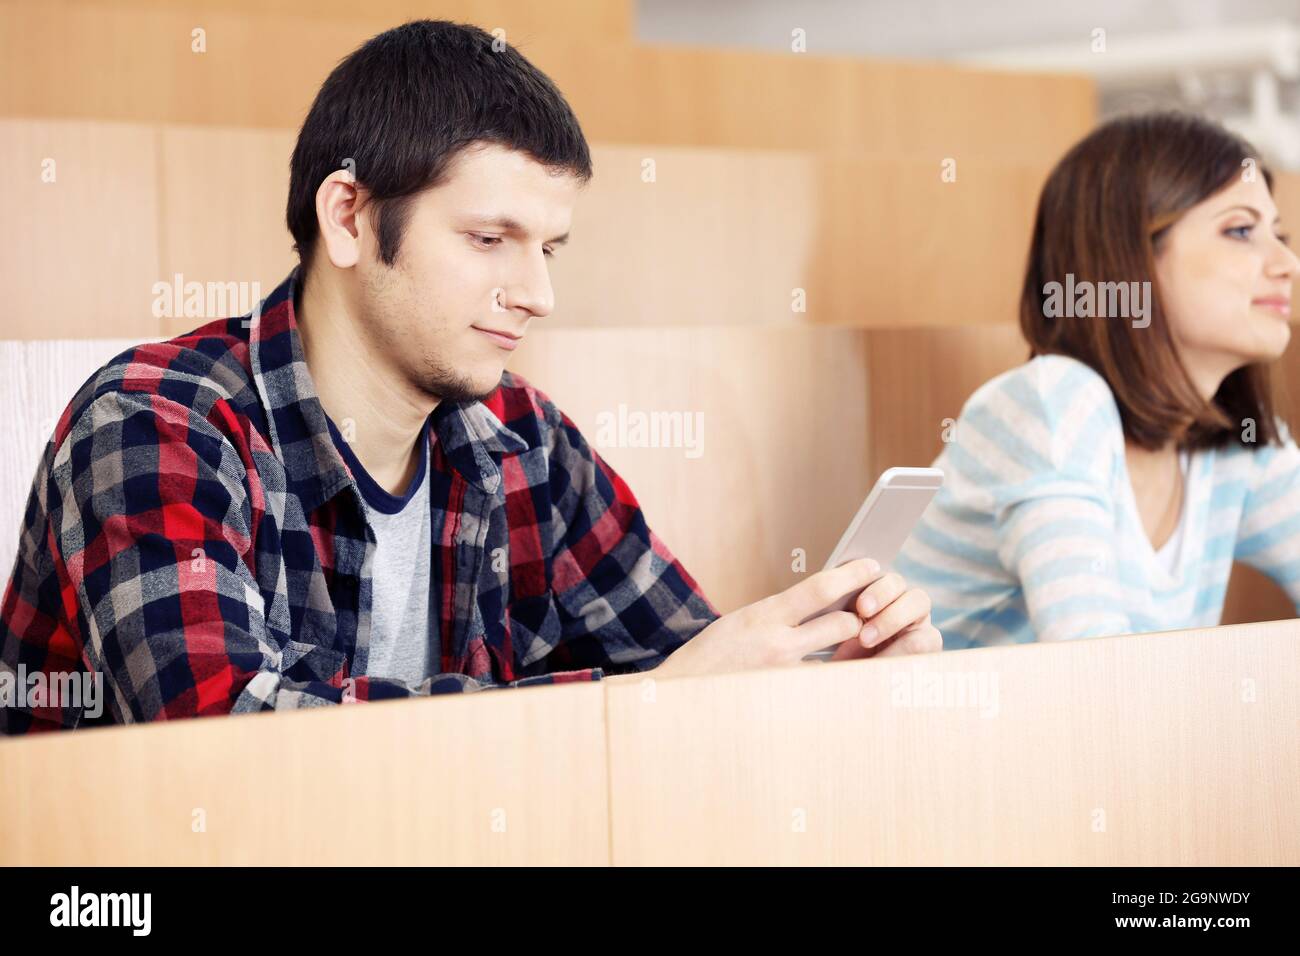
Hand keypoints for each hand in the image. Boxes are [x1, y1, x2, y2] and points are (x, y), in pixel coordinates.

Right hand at [656, 558, 940, 678]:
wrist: (678, 696)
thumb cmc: (710, 657)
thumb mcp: (742, 621)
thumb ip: (778, 614)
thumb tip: (819, 604)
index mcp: (762, 615)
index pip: (819, 588)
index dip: (852, 574)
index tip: (870, 564)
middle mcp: (776, 643)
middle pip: (841, 622)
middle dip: (860, 616)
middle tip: (870, 611)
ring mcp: (785, 675)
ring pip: (838, 656)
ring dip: (852, 648)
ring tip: (855, 644)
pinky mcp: (788, 698)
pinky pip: (824, 682)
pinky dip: (833, 676)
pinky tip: (837, 674)